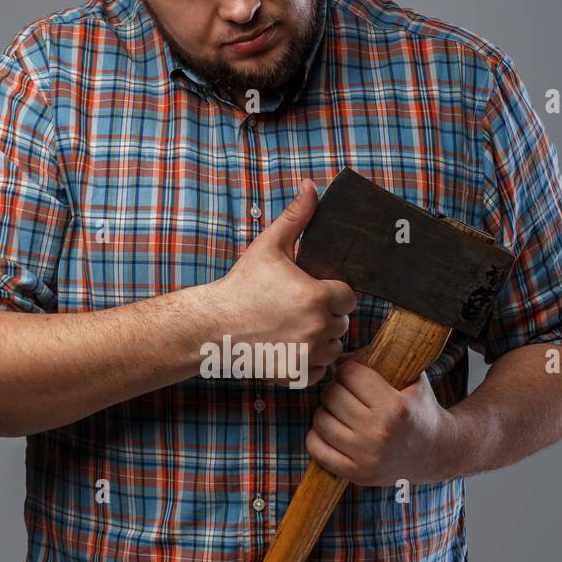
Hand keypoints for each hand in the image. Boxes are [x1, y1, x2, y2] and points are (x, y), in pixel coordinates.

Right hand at [214, 179, 356, 386]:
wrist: (213, 327)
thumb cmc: (241, 286)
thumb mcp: (268, 247)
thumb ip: (296, 217)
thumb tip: (311, 186)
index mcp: (317, 297)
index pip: (349, 297)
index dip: (332, 292)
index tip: (311, 290)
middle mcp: (317, 328)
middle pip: (342, 321)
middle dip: (326, 314)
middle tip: (297, 308)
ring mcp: (308, 355)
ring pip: (334, 346)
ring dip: (320, 338)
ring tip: (293, 327)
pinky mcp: (298, 375)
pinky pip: (321, 369)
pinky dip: (310, 362)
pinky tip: (289, 347)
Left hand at [304, 351, 461, 485]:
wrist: (435, 453)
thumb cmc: (418, 410)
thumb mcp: (412, 380)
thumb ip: (381, 361)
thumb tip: (338, 358)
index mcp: (395, 406)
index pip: (349, 373)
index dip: (348, 369)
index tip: (354, 375)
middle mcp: (379, 432)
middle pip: (332, 395)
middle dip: (336, 389)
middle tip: (345, 393)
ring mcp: (366, 456)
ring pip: (320, 420)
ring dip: (325, 411)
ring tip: (339, 411)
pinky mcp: (356, 474)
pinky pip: (316, 449)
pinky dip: (317, 436)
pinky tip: (331, 430)